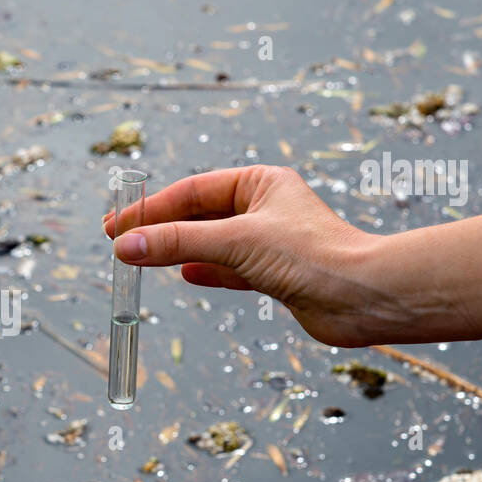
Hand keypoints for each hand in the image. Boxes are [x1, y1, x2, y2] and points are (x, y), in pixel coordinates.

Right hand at [102, 165, 393, 347]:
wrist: (363, 298)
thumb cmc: (314, 256)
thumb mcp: (235, 242)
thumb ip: (176, 243)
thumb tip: (125, 246)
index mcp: (261, 183)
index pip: (192, 191)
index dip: (151, 208)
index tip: (117, 224)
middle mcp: (265, 209)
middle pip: (197, 215)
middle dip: (158, 228)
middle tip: (118, 239)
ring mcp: (268, 243)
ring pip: (209, 243)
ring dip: (176, 251)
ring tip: (140, 258)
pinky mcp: (274, 275)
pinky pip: (227, 269)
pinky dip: (203, 272)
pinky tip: (184, 275)